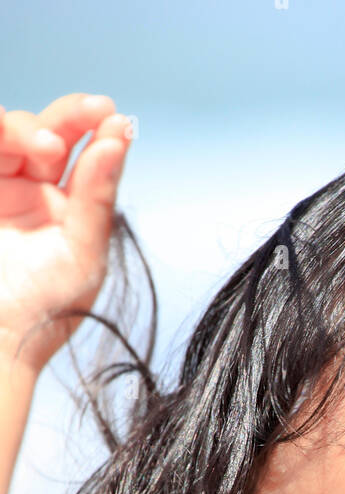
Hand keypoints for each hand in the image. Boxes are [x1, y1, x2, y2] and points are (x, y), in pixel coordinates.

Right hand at [0, 93, 132, 372]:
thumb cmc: (42, 312)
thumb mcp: (82, 254)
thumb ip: (97, 197)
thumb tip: (117, 140)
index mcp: (63, 205)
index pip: (79, 150)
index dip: (91, 124)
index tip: (109, 114)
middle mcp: (27, 190)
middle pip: (41, 130)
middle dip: (59, 121)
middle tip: (71, 133)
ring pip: (3, 132)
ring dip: (21, 128)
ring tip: (44, 149)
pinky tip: (1, 131)